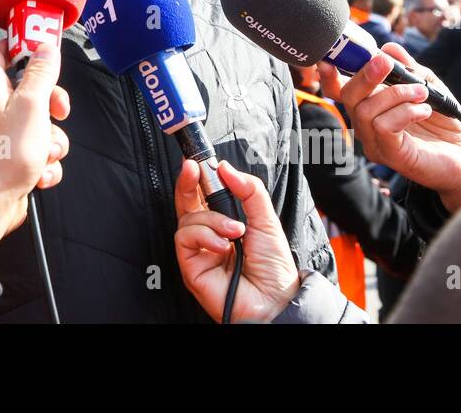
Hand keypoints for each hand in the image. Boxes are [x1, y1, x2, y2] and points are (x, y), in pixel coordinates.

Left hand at [0, 41, 69, 256]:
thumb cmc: (2, 156)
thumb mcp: (31, 105)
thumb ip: (41, 74)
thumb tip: (45, 48)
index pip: (1, 50)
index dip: (24, 47)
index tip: (46, 51)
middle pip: (26, 88)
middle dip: (49, 103)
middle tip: (58, 111)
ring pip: (35, 121)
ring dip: (49, 139)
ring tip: (45, 153)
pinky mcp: (3, 154)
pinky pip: (31, 147)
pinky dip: (41, 160)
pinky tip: (39, 171)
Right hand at [174, 159, 301, 322]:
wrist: (276, 299)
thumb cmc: (273, 266)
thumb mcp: (266, 219)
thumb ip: (249, 190)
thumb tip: (225, 167)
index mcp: (224, 222)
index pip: (203, 194)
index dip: (197, 177)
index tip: (198, 162)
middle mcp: (207, 235)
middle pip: (185, 202)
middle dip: (186, 182)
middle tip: (191, 168)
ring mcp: (198, 250)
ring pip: (187, 218)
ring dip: (212, 220)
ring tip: (235, 232)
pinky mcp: (190, 266)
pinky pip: (185, 237)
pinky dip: (205, 235)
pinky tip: (223, 246)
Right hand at [319, 43, 460, 212]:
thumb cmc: (443, 122)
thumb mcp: (427, 85)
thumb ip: (408, 68)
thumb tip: (388, 48)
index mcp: (369, 105)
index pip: (338, 91)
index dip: (330, 75)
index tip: (331, 60)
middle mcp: (365, 125)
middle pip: (347, 96)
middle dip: (365, 75)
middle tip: (386, 63)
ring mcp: (375, 142)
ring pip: (365, 111)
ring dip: (396, 94)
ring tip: (421, 93)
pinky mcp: (389, 155)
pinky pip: (384, 127)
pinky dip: (405, 112)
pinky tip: (424, 110)